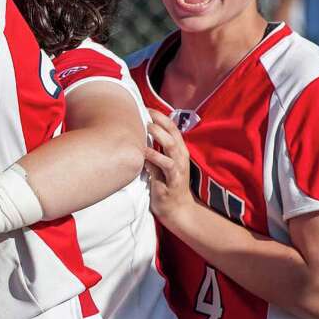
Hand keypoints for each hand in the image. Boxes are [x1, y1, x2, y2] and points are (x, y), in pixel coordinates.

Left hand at [144, 109, 196, 228]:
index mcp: (179, 151)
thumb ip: (155, 151)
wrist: (177, 210)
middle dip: (161, 122)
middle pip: (173, 134)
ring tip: (147, 127)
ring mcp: (178, 169)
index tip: (147, 108)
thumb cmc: (166, 185)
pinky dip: (155, 158)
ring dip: (160, 136)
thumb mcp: (162, 165)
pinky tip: (144, 153)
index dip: (161, 117)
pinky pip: (166, 166)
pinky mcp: (172, 181)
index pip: (173, 129)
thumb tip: (138, 137)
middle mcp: (181, 158)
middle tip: (146, 113)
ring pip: (172, 147)